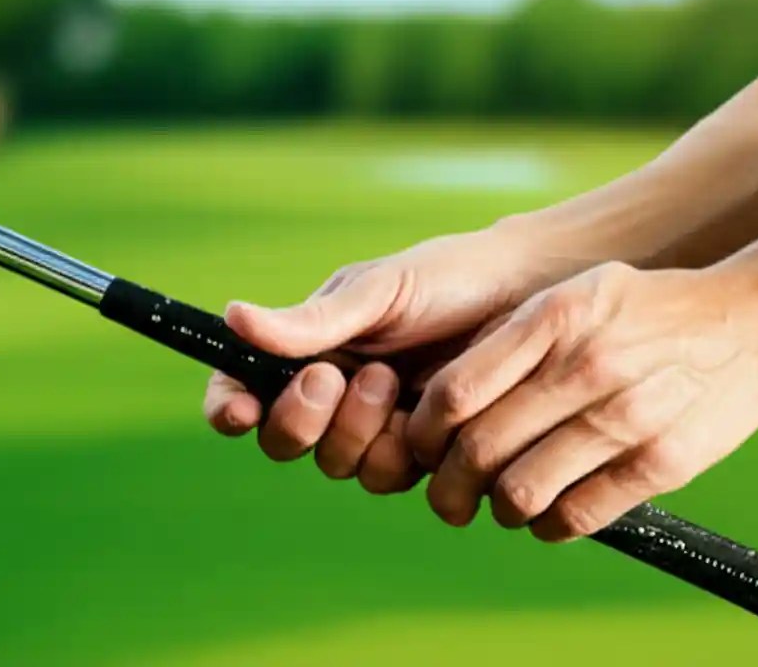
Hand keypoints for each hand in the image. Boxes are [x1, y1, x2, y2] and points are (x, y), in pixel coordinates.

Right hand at [202, 222, 581, 494]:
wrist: (526, 296)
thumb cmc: (447, 278)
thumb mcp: (379, 291)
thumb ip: (312, 320)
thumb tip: (232, 316)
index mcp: (311, 351)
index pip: (246, 391)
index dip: (231, 409)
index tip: (239, 411)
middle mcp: (338, 398)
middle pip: (287, 443)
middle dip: (303, 419)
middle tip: (331, 379)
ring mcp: (383, 430)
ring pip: (344, 467)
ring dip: (360, 431)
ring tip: (393, 381)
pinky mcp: (428, 454)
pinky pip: (398, 479)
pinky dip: (408, 450)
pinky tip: (431, 412)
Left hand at [406, 259, 757, 540]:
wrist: (753, 325)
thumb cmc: (648, 314)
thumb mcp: (579, 294)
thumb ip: (513, 338)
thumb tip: (440, 399)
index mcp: (555, 318)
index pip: (455, 393)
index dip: (423, 434)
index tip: (425, 447)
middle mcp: (585, 366)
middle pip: (478, 451)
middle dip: (450, 486)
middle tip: (453, 493)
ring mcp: (625, 418)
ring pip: (521, 493)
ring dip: (500, 510)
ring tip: (506, 502)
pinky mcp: (660, 463)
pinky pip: (577, 517)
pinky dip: (549, 526)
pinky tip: (552, 511)